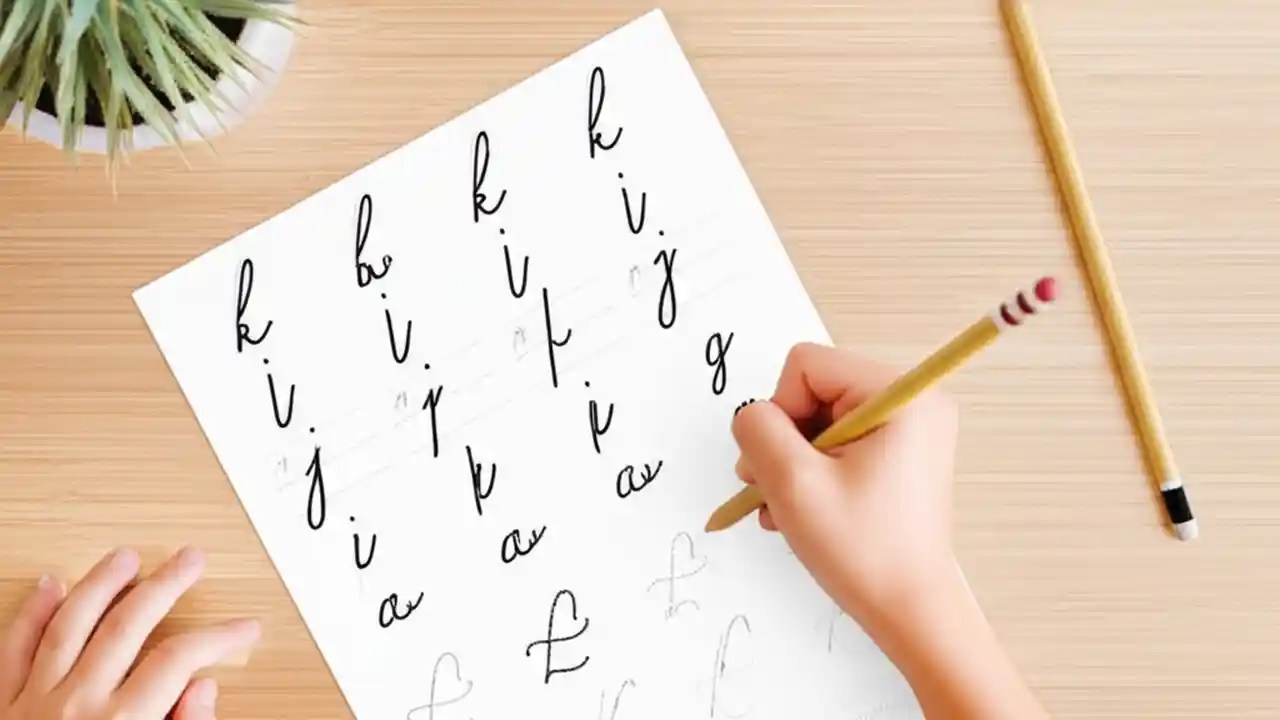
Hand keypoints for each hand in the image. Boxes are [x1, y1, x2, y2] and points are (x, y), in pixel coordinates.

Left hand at [1, 547, 260, 719]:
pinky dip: (30, 614)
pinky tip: (48, 586)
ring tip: (127, 557)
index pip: (180, 660)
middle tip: (190, 560)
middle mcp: (75, 707)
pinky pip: (12, 651)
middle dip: (165, 585)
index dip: (219, 636)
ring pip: (69, 624)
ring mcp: (32, 705)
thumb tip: (203, 689)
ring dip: (101, 584)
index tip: (243, 628)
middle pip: (127, 625)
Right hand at [732, 343, 1047, 718]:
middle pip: (813, 389)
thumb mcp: (793, 482)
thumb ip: (757, 430)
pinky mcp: (900, 453)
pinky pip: (839, 441)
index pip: (807, 364)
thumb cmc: (865, 551)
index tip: (789, 464)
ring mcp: (909, 428)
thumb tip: (751, 415)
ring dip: (794, 461)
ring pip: (820, 419)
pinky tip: (808, 509)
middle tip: (779, 489)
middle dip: (786, 440)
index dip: (781, 411)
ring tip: (793, 507)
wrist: (910, 610)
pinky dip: (814, 471)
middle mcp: (913, 401)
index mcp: (901, 395)